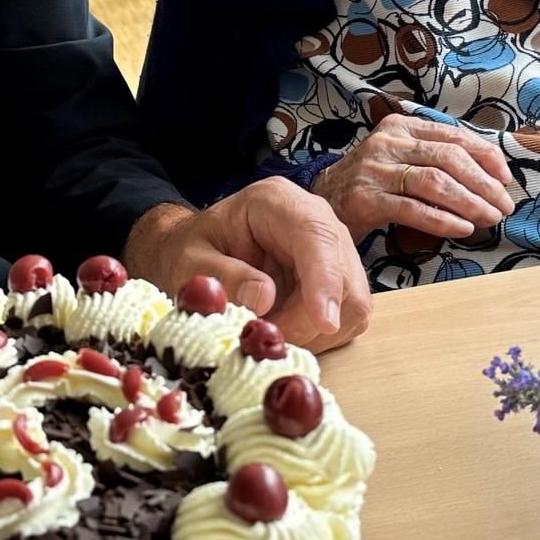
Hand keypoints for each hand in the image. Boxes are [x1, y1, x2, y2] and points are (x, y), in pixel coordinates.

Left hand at [125, 180, 370, 353]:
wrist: (196, 255)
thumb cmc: (190, 251)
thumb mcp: (188, 261)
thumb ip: (220, 275)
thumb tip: (264, 297)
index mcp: (277, 202)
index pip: (317, 235)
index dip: (325, 279)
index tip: (323, 321)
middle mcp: (315, 221)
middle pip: (345, 276)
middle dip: (312, 319)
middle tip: (268, 336)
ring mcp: (330, 253)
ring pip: (351, 304)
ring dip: (314, 332)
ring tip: (269, 330)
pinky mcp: (335, 283)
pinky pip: (345, 320)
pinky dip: (319, 337)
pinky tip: (284, 329)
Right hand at [310, 113, 515, 243]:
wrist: (321, 199)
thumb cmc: (371, 181)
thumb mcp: (400, 156)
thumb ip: (434, 157)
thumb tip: (489, 176)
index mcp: (401, 126)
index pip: (453, 135)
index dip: (485, 156)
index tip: (505, 177)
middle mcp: (387, 143)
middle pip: (448, 158)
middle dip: (484, 183)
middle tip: (504, 205)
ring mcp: (374, 170)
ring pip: (434, 182)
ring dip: (469, 203)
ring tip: (489, 218)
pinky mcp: (365, 199)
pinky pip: (413, 209)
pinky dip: (442, 220)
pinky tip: (462, 229)